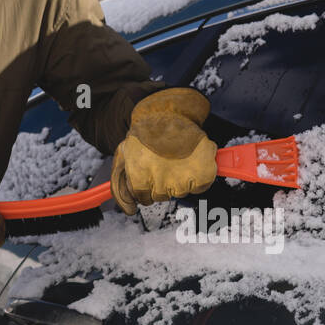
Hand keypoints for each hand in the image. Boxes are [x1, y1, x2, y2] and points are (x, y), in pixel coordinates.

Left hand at [111, 87, 217, 214]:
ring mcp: (184, 177)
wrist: (167, 113)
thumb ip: (120, 188)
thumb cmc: (144, 136)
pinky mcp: (204, 172)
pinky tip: (188, 161)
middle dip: (160, 181)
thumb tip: (129, 212)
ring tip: (173, 157)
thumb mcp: (122, 157)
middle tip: (160, 160)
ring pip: (180, 191)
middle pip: (161, 195)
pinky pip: (199, 187)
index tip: (147, 170)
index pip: (142, 197)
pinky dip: (196, 176)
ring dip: (178, 178)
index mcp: (140, 176)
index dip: (144, 184)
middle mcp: (162, 179)